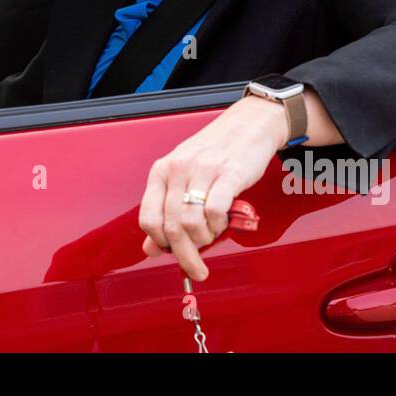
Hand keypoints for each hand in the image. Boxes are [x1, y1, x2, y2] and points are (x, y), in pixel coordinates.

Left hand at [139, 94, 286, 281]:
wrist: (247, 125)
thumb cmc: (214, 153)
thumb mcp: (183, 177)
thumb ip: (166, 211)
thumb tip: (150, 249)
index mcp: (161, 171)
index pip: (148, 219)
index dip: (160, 244)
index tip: (173, 254)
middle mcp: (178, 170)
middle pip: (172, 228)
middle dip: (185, 256)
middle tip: (197, 270)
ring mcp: (203, 171)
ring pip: (192, 224)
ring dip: (205, 239)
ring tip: (214, 232)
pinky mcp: (229, 174)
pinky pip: (216, 212)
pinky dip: (220, 225)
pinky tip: (224, 221)